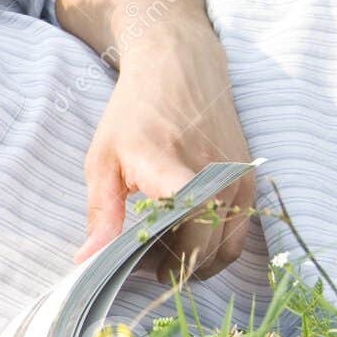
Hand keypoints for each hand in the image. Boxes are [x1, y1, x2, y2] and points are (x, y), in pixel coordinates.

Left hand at [73, 26, 254, 280]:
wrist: (179, 68)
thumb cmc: (133, 114)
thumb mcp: (103, 161)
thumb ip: (101, 214)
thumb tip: (87, 260)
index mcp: (173, 165)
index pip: (191, 220)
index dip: (173, 255)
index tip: (146, 268)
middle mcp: (216, 174)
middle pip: (207, 246)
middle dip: (175, 266)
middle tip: (143, 264)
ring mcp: (238, 178)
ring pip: (225, 246)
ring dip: (196, 260)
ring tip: (162, 252)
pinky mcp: (249, 180)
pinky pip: (237, 232)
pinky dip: (213, 245)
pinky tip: (183, 237)